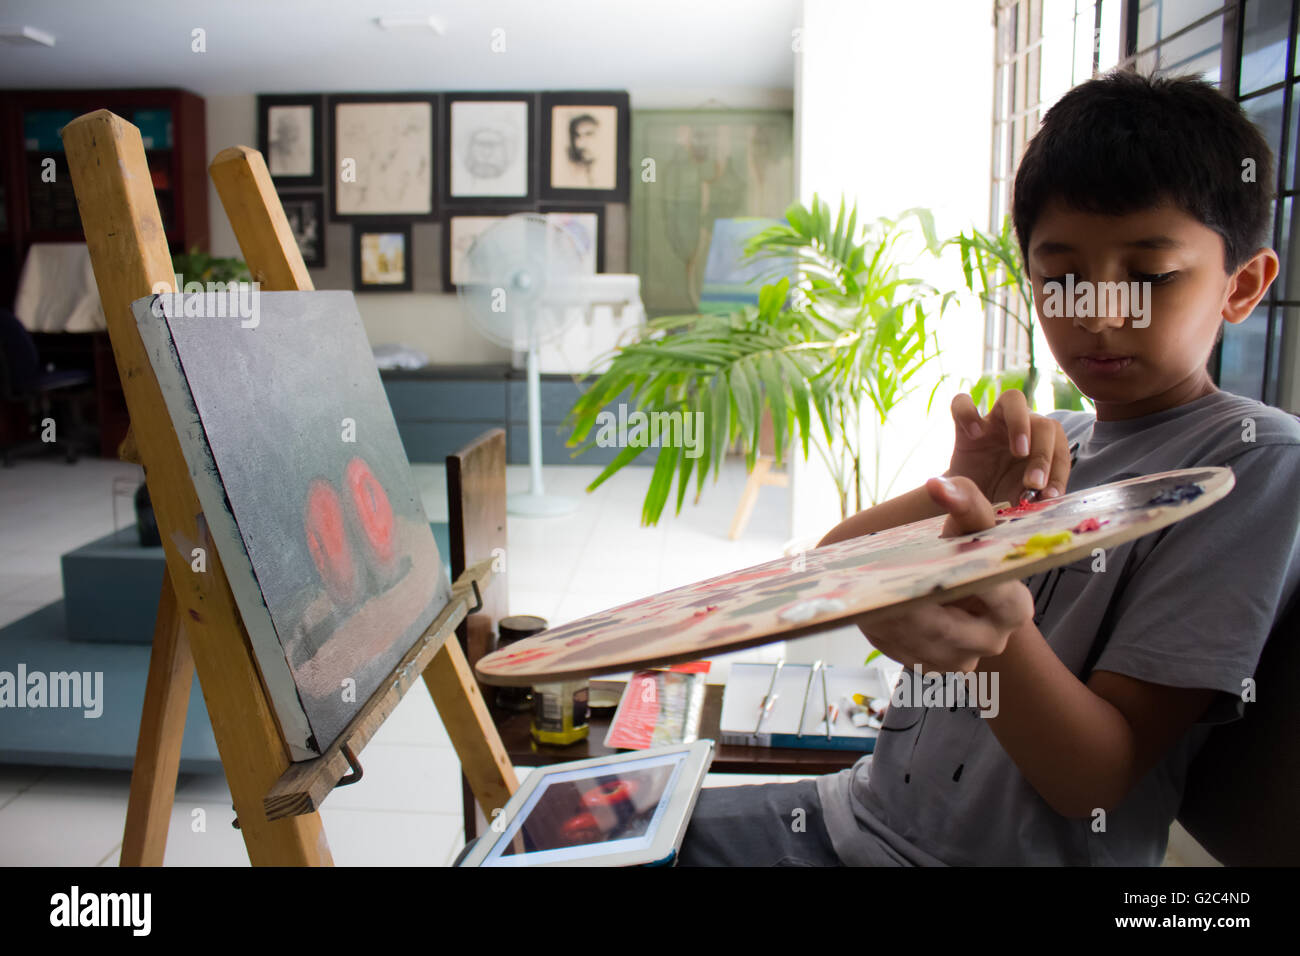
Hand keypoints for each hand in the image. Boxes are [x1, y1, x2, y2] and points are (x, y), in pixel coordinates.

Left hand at [856, 476, 1034, 672]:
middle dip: (911, 603)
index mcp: (1015, 607)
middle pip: (945, 627)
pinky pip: (901, 651)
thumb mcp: (970, 522)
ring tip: (871, 588)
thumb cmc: (964, 547)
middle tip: (881, 579)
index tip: (926, 565)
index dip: (961, 581)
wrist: (945, 582)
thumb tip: (939, 485)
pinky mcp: (930, 668)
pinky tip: (872, 605)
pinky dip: (883, 628)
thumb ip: (964, 500)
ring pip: (918, 641)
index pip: (995, 598)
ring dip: (891, 616)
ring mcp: (960, 660)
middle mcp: (993, 641)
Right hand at [946, 389, 1070, 504]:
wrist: (963, 501)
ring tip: (1019, 451)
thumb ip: (1032, 497)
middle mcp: (1020, 428)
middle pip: (1043, 423)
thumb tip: (1046, 497)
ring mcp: (992, 422)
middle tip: (1034, 483)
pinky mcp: (963, 425)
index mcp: (1039, 447)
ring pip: (1014, 399)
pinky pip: (963, 403)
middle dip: (1043, 454)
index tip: (1050, 495)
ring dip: (1020, 424)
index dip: (1059, 469)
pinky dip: (968, 414)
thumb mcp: (1017, 500)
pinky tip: (974, 435)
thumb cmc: (995, 496)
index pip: (1059, 446)